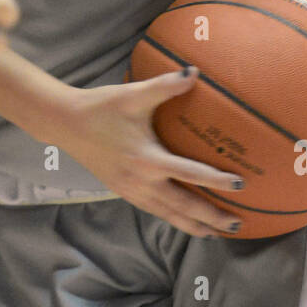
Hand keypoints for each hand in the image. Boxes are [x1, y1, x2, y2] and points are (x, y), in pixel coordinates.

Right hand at [58, 70, 244, 237]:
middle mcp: (141, 180)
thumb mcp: (133, 94)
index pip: (191, 173)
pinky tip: (184, 221)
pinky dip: (173, 219)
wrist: (65, 123)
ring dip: (193, 225)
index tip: (241, 185)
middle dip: (210, 218)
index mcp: (148, 158)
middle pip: (183, 206)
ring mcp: (131, 190)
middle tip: (237, 225)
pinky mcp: (123, 191)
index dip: (217, 181)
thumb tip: (195, 73)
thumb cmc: (101, 107)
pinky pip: (154, 210)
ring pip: (168, 214)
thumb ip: (165, 86)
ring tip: (215, 233)